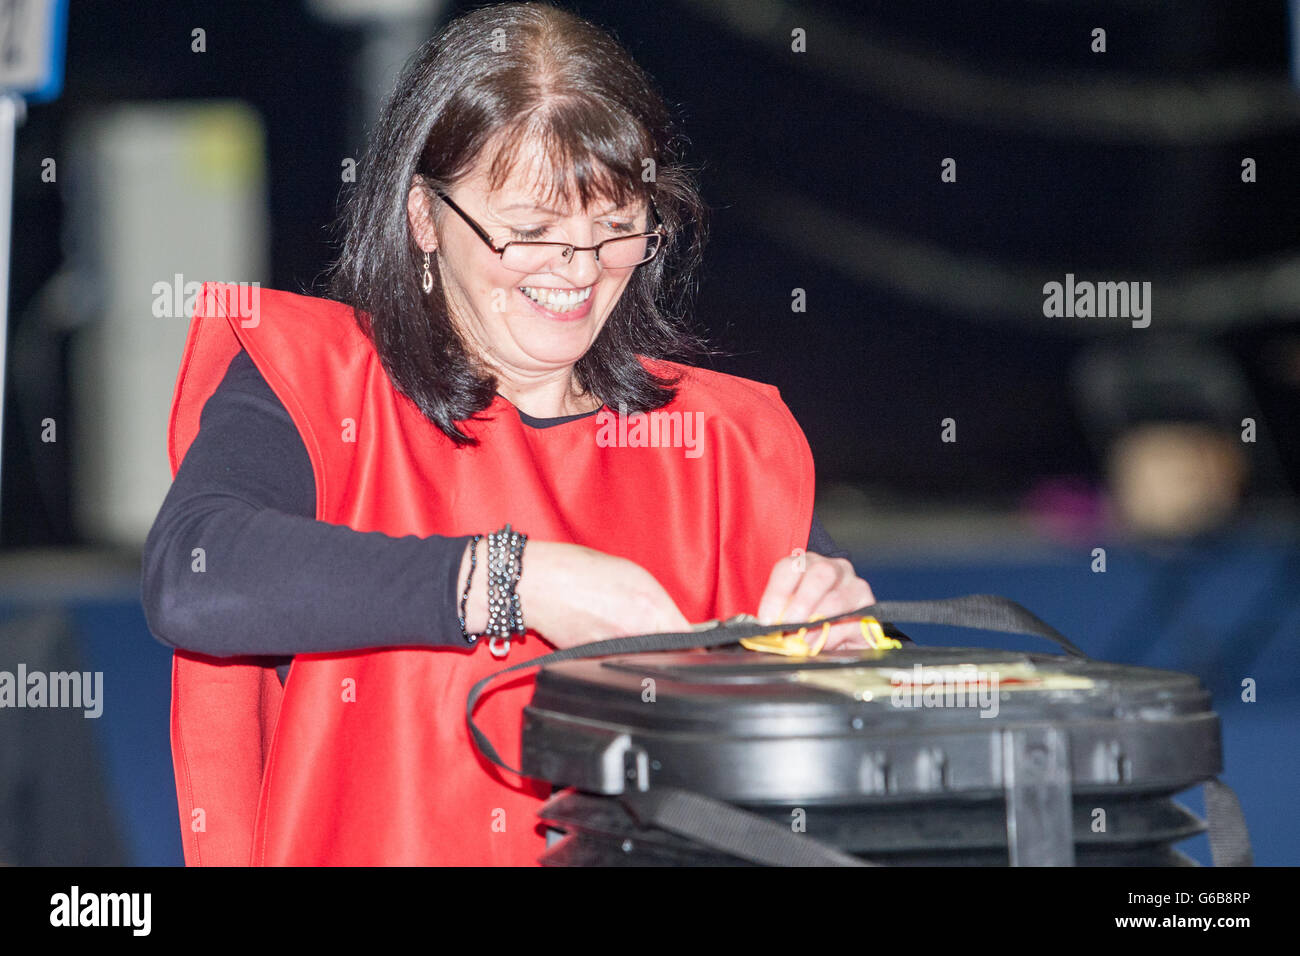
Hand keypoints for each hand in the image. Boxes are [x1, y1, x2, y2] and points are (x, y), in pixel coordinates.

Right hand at [460, 540, 689, 649]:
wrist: (539, 583)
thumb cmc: (583, 572)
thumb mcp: (637, 578)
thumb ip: (661, 608)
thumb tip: (681, 631)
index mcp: (651, 611)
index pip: (691, 644)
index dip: (698, 647)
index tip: (701, 647)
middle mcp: (636, 638)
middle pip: (670, 661)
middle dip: (672, 655)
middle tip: (670, 646)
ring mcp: (614, 657)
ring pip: (644, 669)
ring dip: (646, 660)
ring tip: (632, 639)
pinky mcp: (594, 667)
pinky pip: (618, 670)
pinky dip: (620, 662)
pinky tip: (611, 644)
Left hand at [755, 551, 875, 650]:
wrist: (843, 637)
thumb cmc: (810, 621)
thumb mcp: (789, 615)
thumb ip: (779, 617)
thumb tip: (769, 628)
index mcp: (807, 564)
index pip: (790, 567)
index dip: (776, 594)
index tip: (767, 620)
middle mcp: (834, 568)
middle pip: (820, 573)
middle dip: (801, 603)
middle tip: (789, 628)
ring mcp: (855, 586)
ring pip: (837, 599)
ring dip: (815, 625)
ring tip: (802, 643)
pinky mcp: (870, 609)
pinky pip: (852, 621)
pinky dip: (833, 637)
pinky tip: (822, 646)